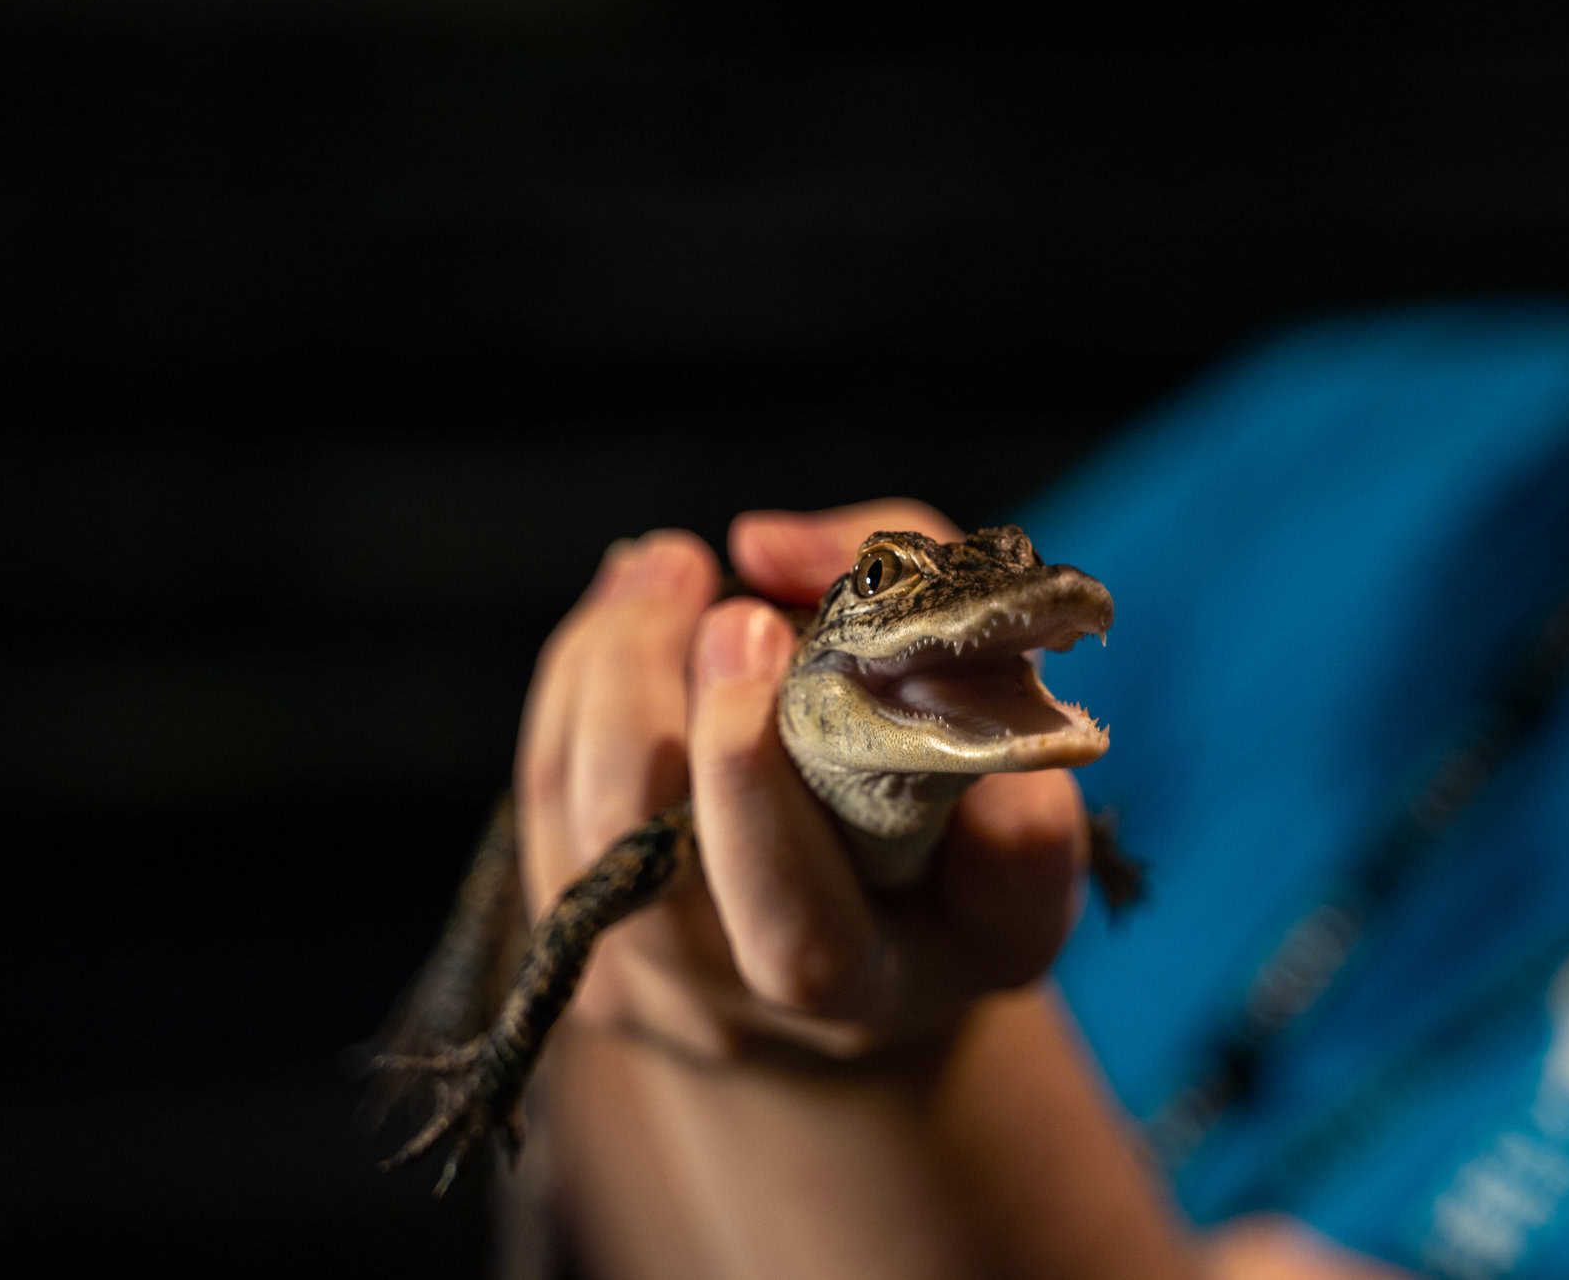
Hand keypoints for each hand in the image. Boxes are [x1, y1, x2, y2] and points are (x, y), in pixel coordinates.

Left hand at [513, 499, 1090, 1060]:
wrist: (899, 939)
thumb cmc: (973, 807)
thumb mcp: (1018, 728)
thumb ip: (936, 625)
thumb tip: (765, 552)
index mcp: (902, 979)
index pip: (803, 937)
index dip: (752, 789)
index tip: (766, 634)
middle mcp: (774, 1016)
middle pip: (663, 890)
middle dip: (658, 711)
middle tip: (711, 592)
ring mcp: (669, 992)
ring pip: (588, 832)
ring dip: (613, 673)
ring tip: (670, 565)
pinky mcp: (597, 949)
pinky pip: (550, 806)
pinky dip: (580, 688)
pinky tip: (633, 608)